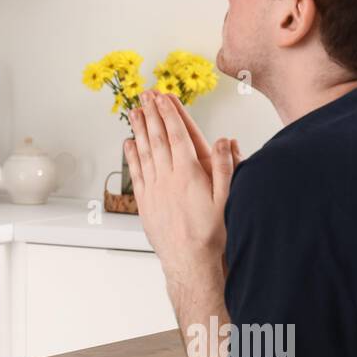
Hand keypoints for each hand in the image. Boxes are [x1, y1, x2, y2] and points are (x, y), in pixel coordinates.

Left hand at [124, 91, 235, 283]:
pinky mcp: (145, 202)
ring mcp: (153, 189)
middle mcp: (167, 177)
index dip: (169, 113)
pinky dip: (131, 155)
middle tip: (145, 94)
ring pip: (143, 152)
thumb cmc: (212, 234)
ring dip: (138, 129)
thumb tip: (224, 140)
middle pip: (157, 138)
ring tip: (134, 111)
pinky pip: (135, 172)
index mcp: (188, 173)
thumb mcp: (227, 198)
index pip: (176, 135)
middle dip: (151, 114)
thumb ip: (225, 167)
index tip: (163, 97)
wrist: (190, 262)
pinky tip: (128, 143)